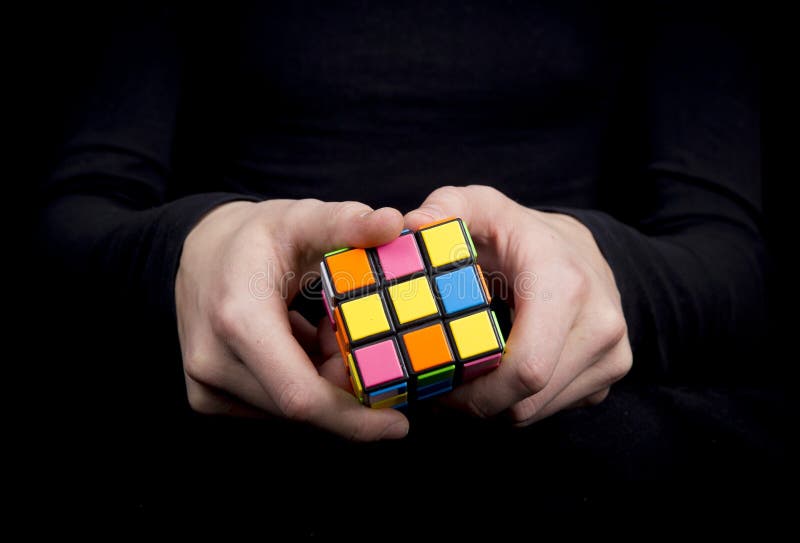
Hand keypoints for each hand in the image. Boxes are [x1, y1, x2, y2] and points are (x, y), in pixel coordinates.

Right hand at [175, 199, 409, 439]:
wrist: (198, 251)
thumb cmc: (256, 235)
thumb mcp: (303, 219)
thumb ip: (347, 222)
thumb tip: (393, 223)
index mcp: (237, 319)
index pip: (301, 396)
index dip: (353, 418)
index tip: (398, 425)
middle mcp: (213, 361)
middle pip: (302, 404)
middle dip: (345, 384)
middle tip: (362, 340)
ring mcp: (205, 384)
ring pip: (290, 407)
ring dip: (323, 378)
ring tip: (324, 329)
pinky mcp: (207, 396)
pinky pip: (272, 404)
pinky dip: (302, 379)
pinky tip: (303, 343)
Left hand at [405, 186, 631, 424]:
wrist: (577, 247)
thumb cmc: (518, 232)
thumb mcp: (480, 207)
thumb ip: (445, 207)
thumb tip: (414, 223)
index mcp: (566, 287)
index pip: (525, 370)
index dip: (474, 393)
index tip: (438, 384)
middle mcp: (600, 325)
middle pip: (525, 402)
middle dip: (474, 403)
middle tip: (442, 386)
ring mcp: (612, 355)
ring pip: (535, 413)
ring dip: (494, 405)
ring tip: (466, 376)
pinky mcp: (610, 375)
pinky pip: (552, 409)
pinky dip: (518, 402)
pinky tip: (498, 374)